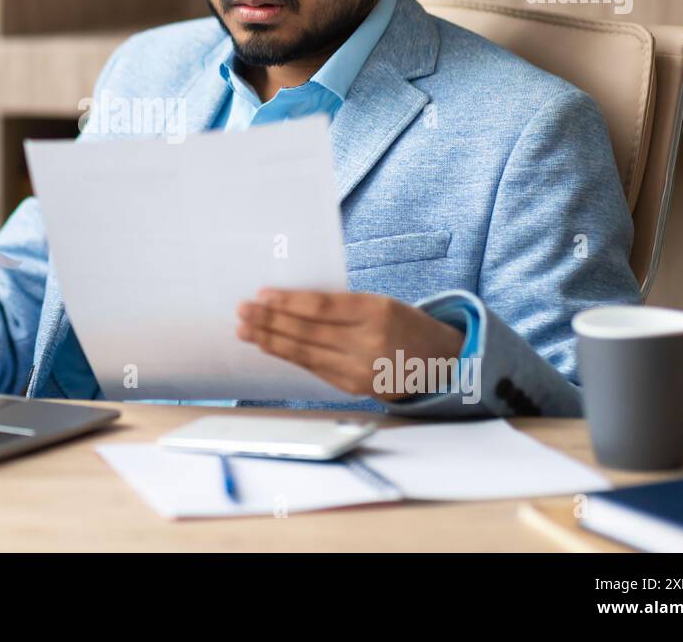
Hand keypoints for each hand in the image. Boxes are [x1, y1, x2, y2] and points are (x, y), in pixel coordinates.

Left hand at [236, 290, 464, 400]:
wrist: (439, 363)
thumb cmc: (403, 324)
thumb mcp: (380, 303)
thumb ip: (341, 305)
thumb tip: (289, 302)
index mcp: (377, 312)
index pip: (322, 307)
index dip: (288, 302)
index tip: (262, 295)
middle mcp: (368, 343)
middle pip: (308, 331)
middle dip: (270, 321)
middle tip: (243, 311)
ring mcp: (360, 369)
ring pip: (305, 353)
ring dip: (271, 340)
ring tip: (246, 329)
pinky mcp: (352, 387)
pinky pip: (313, 368)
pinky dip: (288, 356)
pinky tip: (269, 346)